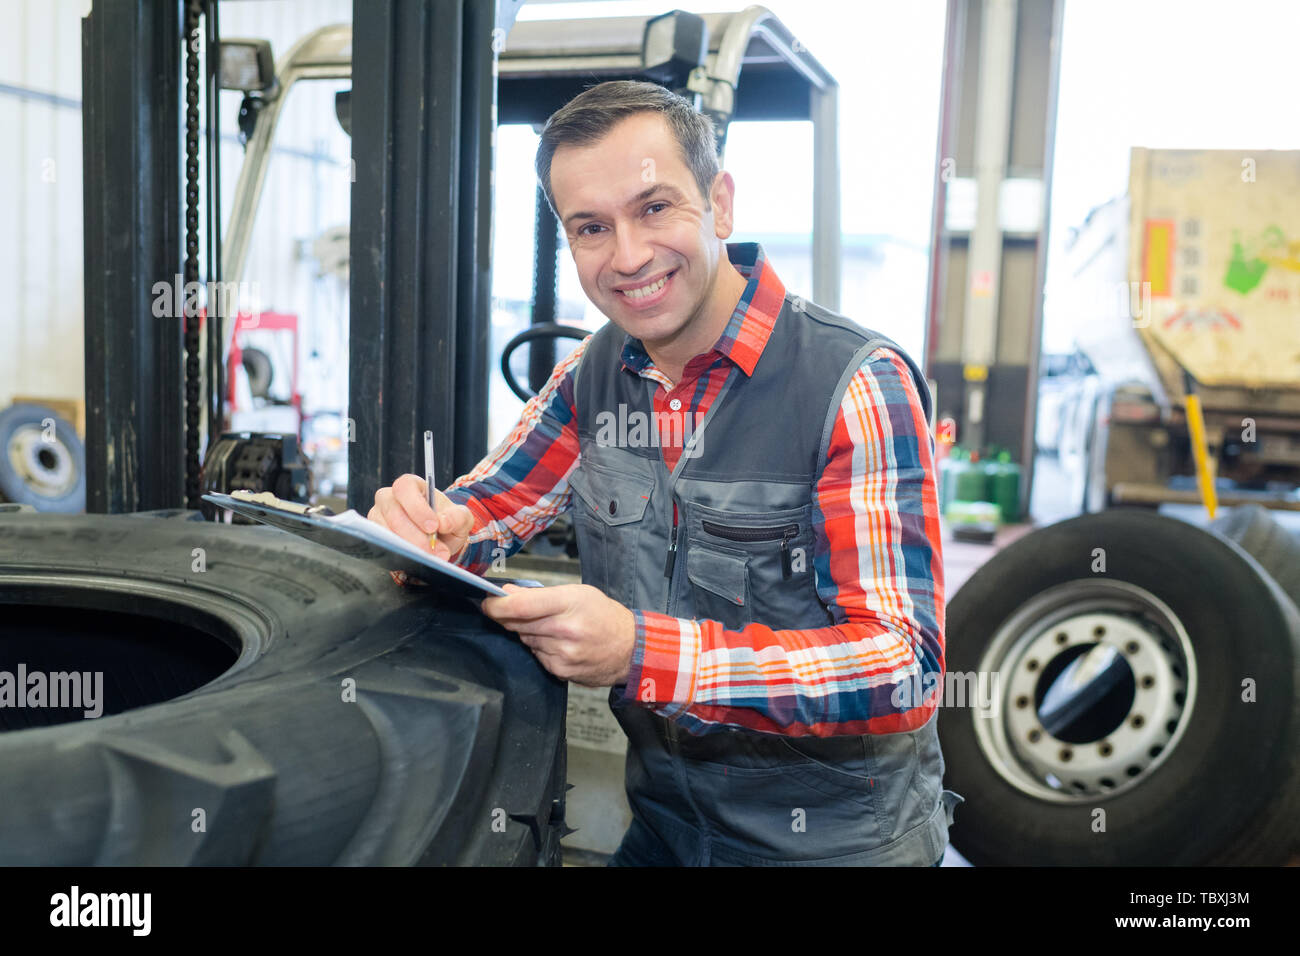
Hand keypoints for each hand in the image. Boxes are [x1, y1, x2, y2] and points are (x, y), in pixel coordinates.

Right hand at [368, 473, 473, 560]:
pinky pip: (382, 545)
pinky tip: (416, 559)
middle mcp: (389, 498)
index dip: (417, 507)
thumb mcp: (460, 518)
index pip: (405, 488)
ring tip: (431, 557)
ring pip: (386, 531)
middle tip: (435, 551)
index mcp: (410, 486)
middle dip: (415, 535)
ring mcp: (379, 517)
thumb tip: (443, 523)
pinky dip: (400, 554)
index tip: (433, 527)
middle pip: (393, 512)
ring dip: (409, 547)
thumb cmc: (446, 521)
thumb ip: (457, 517)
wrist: (439, 539)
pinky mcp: (376, 536)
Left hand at [481, 583, 635, 686]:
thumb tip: (506, 593)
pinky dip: (540, 647)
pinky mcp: (560, 671)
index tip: (487, 602)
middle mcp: (564, 630)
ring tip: (551, 627)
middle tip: (511, 610)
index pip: (520, 606)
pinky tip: (557, 643)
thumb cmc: (604, 616)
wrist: (630, 649)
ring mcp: (562, 654)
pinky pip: (536, 655)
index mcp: (569, 603)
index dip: (496, 605)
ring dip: (528, 632)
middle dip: (508, 617)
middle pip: (517, 624)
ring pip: (525, 639)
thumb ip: (539, 594)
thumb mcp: (577, 593)